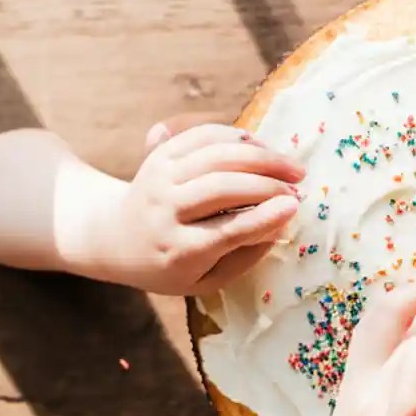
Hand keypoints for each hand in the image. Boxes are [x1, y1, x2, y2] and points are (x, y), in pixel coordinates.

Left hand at [96, 117, 303, 294]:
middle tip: (298, 187)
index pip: (227, 230)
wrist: (116, 238)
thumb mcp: (205, 281)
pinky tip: (263, 148)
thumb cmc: (170, 266)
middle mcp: (164, 210)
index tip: (294, 207)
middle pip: (222, 187)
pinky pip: (204, 135)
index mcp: (177, 250)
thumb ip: (243, 258)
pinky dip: (238, 137)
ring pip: (216, 155)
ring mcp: (160, 176)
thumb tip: (279, 225)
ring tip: (291, 166)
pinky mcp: (161, 152)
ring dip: (261, 156)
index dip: (264, 217)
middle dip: (267, 184)